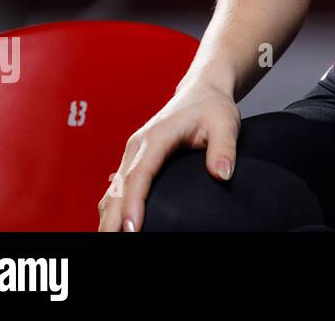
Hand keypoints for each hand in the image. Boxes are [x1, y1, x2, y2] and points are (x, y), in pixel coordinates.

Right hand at [96, 78, 240, 231]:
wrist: (201, 90)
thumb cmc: (212, 106)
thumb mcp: (226, 123)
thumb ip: (224, 148)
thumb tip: (222, 174)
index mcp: (156, 137)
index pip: (139, 176)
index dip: (132, 204)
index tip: (132, 228)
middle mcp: (137, 146)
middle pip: (117, 188)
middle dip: (113, 219)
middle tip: (113, 244)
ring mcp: (132, 153)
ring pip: (112, 190)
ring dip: (108, 216)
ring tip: (111, 239)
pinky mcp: (134, 159)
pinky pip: (116, 188)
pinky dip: (112, 207)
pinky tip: (115, 226)